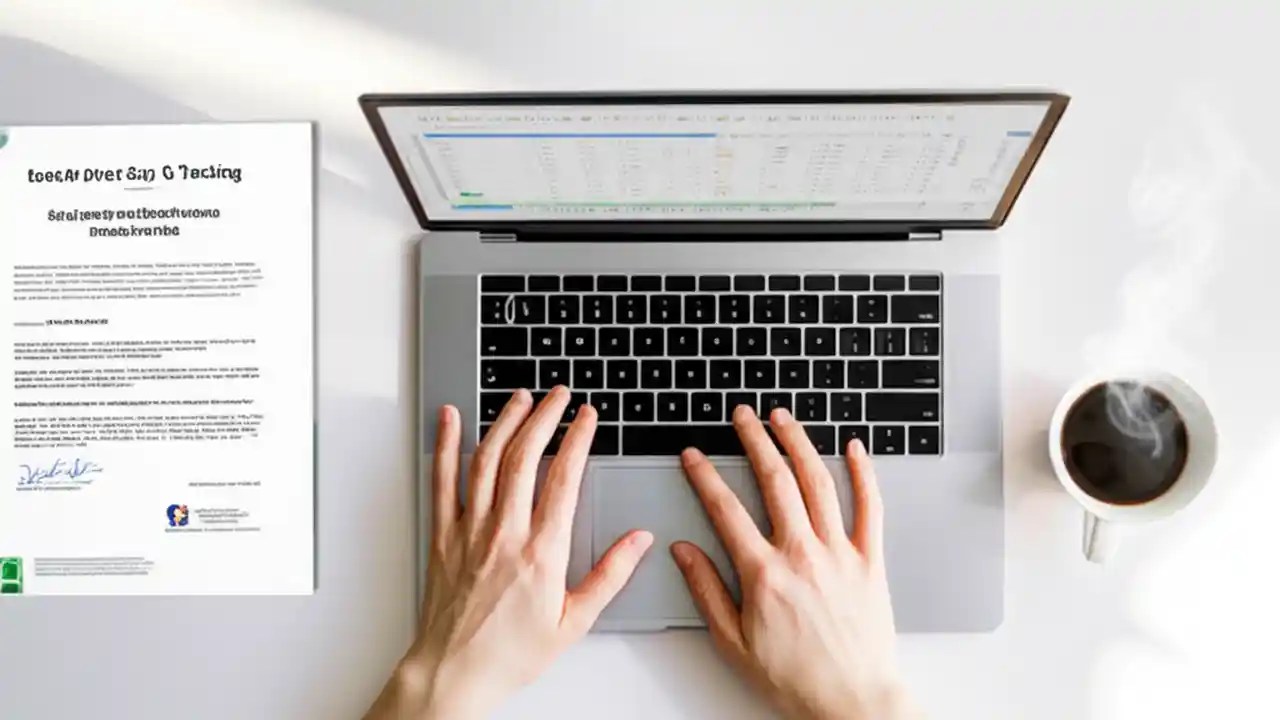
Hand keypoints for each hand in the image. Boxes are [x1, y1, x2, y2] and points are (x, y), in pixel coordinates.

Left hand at [366, 387, 652, 719]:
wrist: (454, 673)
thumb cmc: (511, 654)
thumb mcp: (574, 622)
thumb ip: (610, 576)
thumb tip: (640, 541)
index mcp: (542, 552)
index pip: (564, 478)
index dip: (578, 439)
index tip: (587, 417)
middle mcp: (505, 533)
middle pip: (525, 457)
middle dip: (545, 417)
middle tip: (558, 395)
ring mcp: (470, 530)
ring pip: (487, 459)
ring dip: (505, 421)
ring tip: (520, 398)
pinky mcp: (443, 535)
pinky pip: (443, 480)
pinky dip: (447, 444)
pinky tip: (452, 418)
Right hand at [672, 406, 919, 719]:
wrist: (852, 701)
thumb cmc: (795, 679)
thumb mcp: (733, 642)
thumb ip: (707, 591)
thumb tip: (684, 552)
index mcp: (764, 574)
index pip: (726, 509)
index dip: (705, 476)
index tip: (693, 456)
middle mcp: (802, 554)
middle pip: (774, 481)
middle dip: (754, 440)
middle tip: (742, 416)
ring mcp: (840, 554)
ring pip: (819, 482)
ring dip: (798, 443)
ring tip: (783, 418)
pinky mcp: (870, 562)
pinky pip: (871, 507)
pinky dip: (864, 474)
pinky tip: (855, 448)